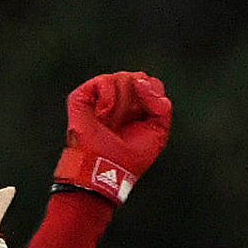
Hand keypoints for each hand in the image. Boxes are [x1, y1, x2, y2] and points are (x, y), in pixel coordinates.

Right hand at [54, 71, 171, 205]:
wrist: (106, 170)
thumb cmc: (129, 158)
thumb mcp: (159, 132)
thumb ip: (162, 106)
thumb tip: (142, 82)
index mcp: (137, 105)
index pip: (150, 83)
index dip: (152, 96)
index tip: (145, 118)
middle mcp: (120, 96)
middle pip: (139, 77)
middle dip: (137, 103)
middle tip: (126, 123)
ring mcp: (102, 94)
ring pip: (123, 78)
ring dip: (122, 107)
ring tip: (111, 125)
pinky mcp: (84, 94)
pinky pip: (104, 81)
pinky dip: (108, 101)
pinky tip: (102, 116)